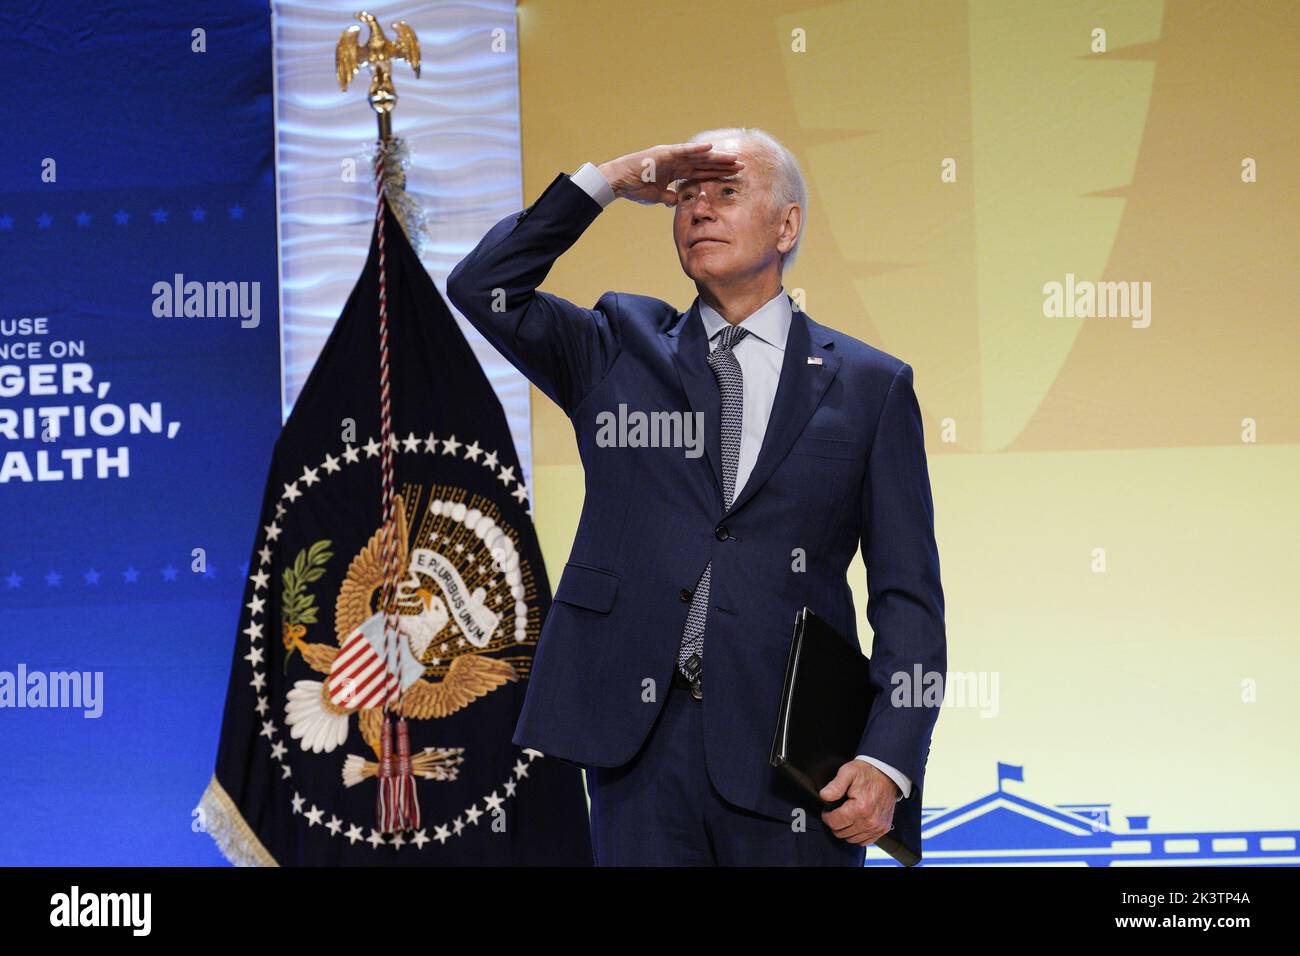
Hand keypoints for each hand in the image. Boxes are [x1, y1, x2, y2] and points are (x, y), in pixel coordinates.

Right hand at [597, 143, 743, 205]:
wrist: (619, 182)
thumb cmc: (635, 188)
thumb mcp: (657, 196)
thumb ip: (668, 198)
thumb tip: (676, 202)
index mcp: (676, 171)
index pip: (702, 171)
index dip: (717, 173)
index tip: (733, 175)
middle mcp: (677, 161)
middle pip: (705, 163)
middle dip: (722, 165)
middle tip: (741, 166)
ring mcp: (672, 156)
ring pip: (699, 156)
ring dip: (716, 157)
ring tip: (733, 158)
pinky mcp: (664, 153)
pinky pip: (684, 151)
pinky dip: (696, 149)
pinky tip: (711, 148)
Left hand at [819, 760, 898, 845]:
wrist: (887, 775)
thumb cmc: (867, 773)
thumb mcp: (848, 772)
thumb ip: (835, 786)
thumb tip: (824, 796)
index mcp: (860, 808)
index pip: (834, 823)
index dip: (826, 816)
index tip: (827, 810)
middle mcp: (870, 821)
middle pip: (841, 833)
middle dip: (835, 823)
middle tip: (836, 812)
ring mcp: (878, 827)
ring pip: (851, 839)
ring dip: (845, 829)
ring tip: (846, 816)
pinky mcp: (883, 829)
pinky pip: (864, 840)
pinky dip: (857, 834)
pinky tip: (855, 822)